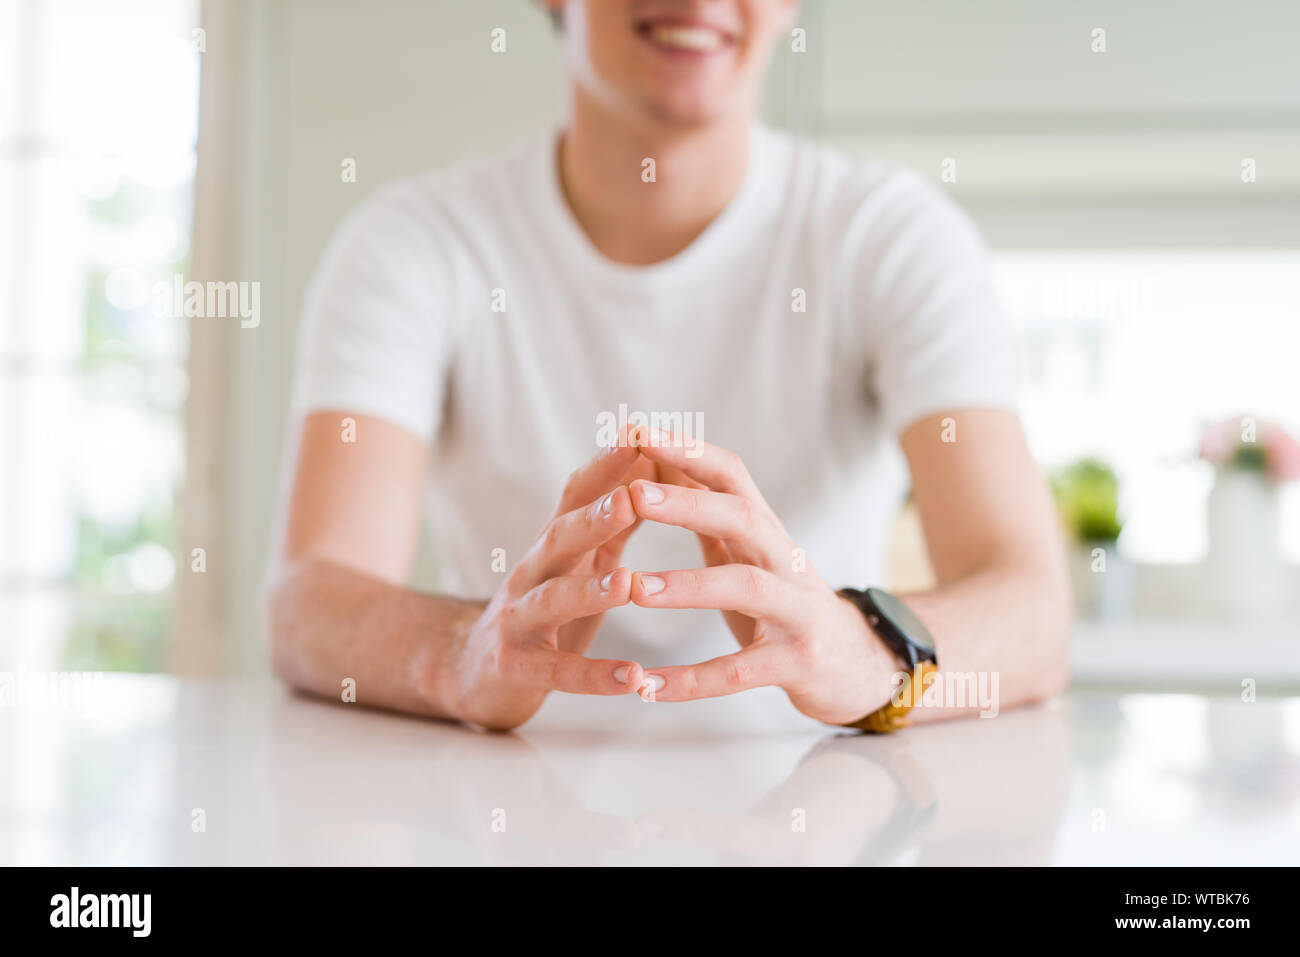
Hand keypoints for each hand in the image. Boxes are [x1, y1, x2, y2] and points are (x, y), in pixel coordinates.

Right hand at [446, 439, 652, 729]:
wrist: (466, 668)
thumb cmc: (541, 609)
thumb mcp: (575, 564)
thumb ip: (611, 526)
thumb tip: (652, 470)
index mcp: (552, 546)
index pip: (576, 496)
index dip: (605, 466)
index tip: (640, 435)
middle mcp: (531, 574)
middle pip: (559, 539)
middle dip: (594, 517)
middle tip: (632, 497)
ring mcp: (517, 621)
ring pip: (551, 601)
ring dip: (588, 592)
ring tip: (628, 584)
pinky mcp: (516, 668)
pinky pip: (557, 672)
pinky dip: (594, 676)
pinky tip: (633, 678)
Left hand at [625, 430, 903, 724]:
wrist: (860, 666)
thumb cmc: (788, 606)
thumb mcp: (754, 557)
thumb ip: (715, 519)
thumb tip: (666, 464)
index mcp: (768, 532)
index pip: (731, 475)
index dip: (686, 450)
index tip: (635, 430)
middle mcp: (787, 563)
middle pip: (742, 518)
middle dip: (687, 504)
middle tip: (634, 495)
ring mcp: (797, 613)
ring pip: (746, 587)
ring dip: (688, 585)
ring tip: (634, 589)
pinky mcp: (797, 664)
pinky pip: (739, 672)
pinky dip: (692, 681)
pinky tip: (647, 687)